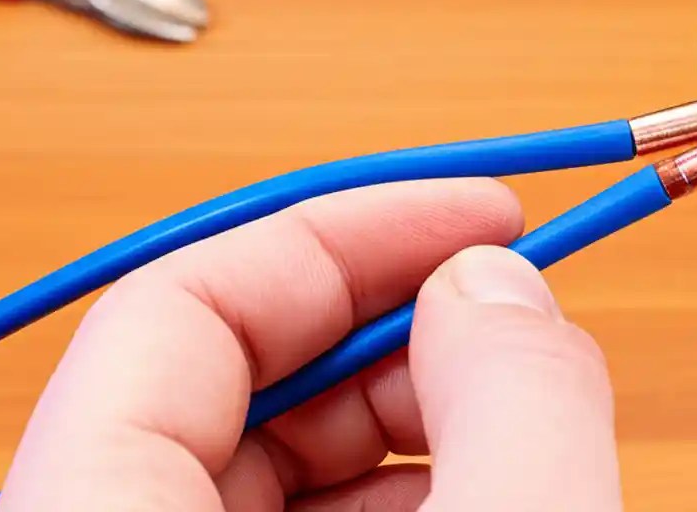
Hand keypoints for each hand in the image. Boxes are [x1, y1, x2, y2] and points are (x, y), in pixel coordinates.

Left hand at [0, 179, 622, 510]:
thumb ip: (516, 405)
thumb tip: (496, 286)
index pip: (178, 310)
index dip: (345, 234)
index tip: (477, 213)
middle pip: (231, 381)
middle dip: (395, 331)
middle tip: (515, 326)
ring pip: (277, 463)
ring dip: (412, 419)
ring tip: (518, 430)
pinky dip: (408, 493)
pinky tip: (485, 494)